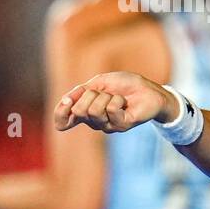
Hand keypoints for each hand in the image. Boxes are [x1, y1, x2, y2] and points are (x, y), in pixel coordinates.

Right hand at [54, 71, 172, 133]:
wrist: (148, 88)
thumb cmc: (124, 85)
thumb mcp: (98, 82)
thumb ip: (81, 91)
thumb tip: (66, 100)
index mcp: (85, 112)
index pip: (63, 122)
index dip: (60, 112)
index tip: (68, 101)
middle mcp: (94, 122)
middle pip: (78, 110)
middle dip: (91, 95)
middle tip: (106, 93)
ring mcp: (108, 126)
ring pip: (93, 111)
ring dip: (106, 97)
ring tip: (117, 97)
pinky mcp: (121, 126)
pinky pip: (110, 110)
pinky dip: (117, 100)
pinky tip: (125, 102)